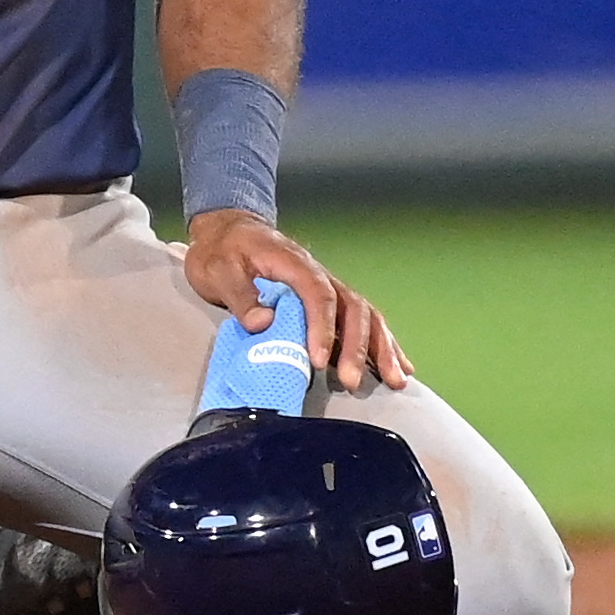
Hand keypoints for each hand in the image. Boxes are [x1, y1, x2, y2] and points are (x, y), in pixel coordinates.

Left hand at [182, 209, 411, 392]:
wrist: (227, 231)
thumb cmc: (221, 251)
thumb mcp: (217, 268)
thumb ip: (239, 294)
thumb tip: (262, 322)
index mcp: (293, 263)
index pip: (318, 294)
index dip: (323, 327)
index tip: (320, 360)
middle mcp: (318, 274)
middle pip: (351, 307)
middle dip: (358, 346)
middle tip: (354, 383)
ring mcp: (327, 287)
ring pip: (365, 314)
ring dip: (381, 347)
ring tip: (395, 380)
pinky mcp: (328, 302)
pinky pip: (362, 321)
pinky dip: (382, 343)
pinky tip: (398, 366)